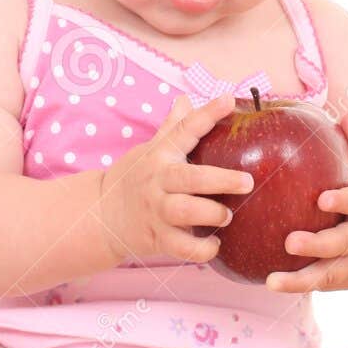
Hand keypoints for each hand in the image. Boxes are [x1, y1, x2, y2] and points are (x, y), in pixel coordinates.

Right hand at [99, 91, 253, 266]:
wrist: (101, 215)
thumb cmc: (134, 178)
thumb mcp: (149, 150)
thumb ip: (171, 128)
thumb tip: (185, 97)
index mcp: (160, 155)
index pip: (184, 130)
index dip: (207, 113)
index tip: (229, 99)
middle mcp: (158, 181)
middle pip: (190, 178)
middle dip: (221, 180)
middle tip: (247, 182)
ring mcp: (156, 210)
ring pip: (186, 211)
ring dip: (212, 214)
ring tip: (227, 216)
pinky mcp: (156, 238)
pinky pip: (181, 247)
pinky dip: (201, 249)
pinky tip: (215, 245)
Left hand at [266, 112, 347, 292]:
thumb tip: (345, 116)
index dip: (346, 201)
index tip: (323, 199)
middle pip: (346, 242)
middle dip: (319, 245)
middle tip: (290, 241)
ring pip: (333, 273)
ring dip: (303, 279)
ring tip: (273, 281)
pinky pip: (325, 285)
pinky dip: (301, 287)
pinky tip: (273, 284)